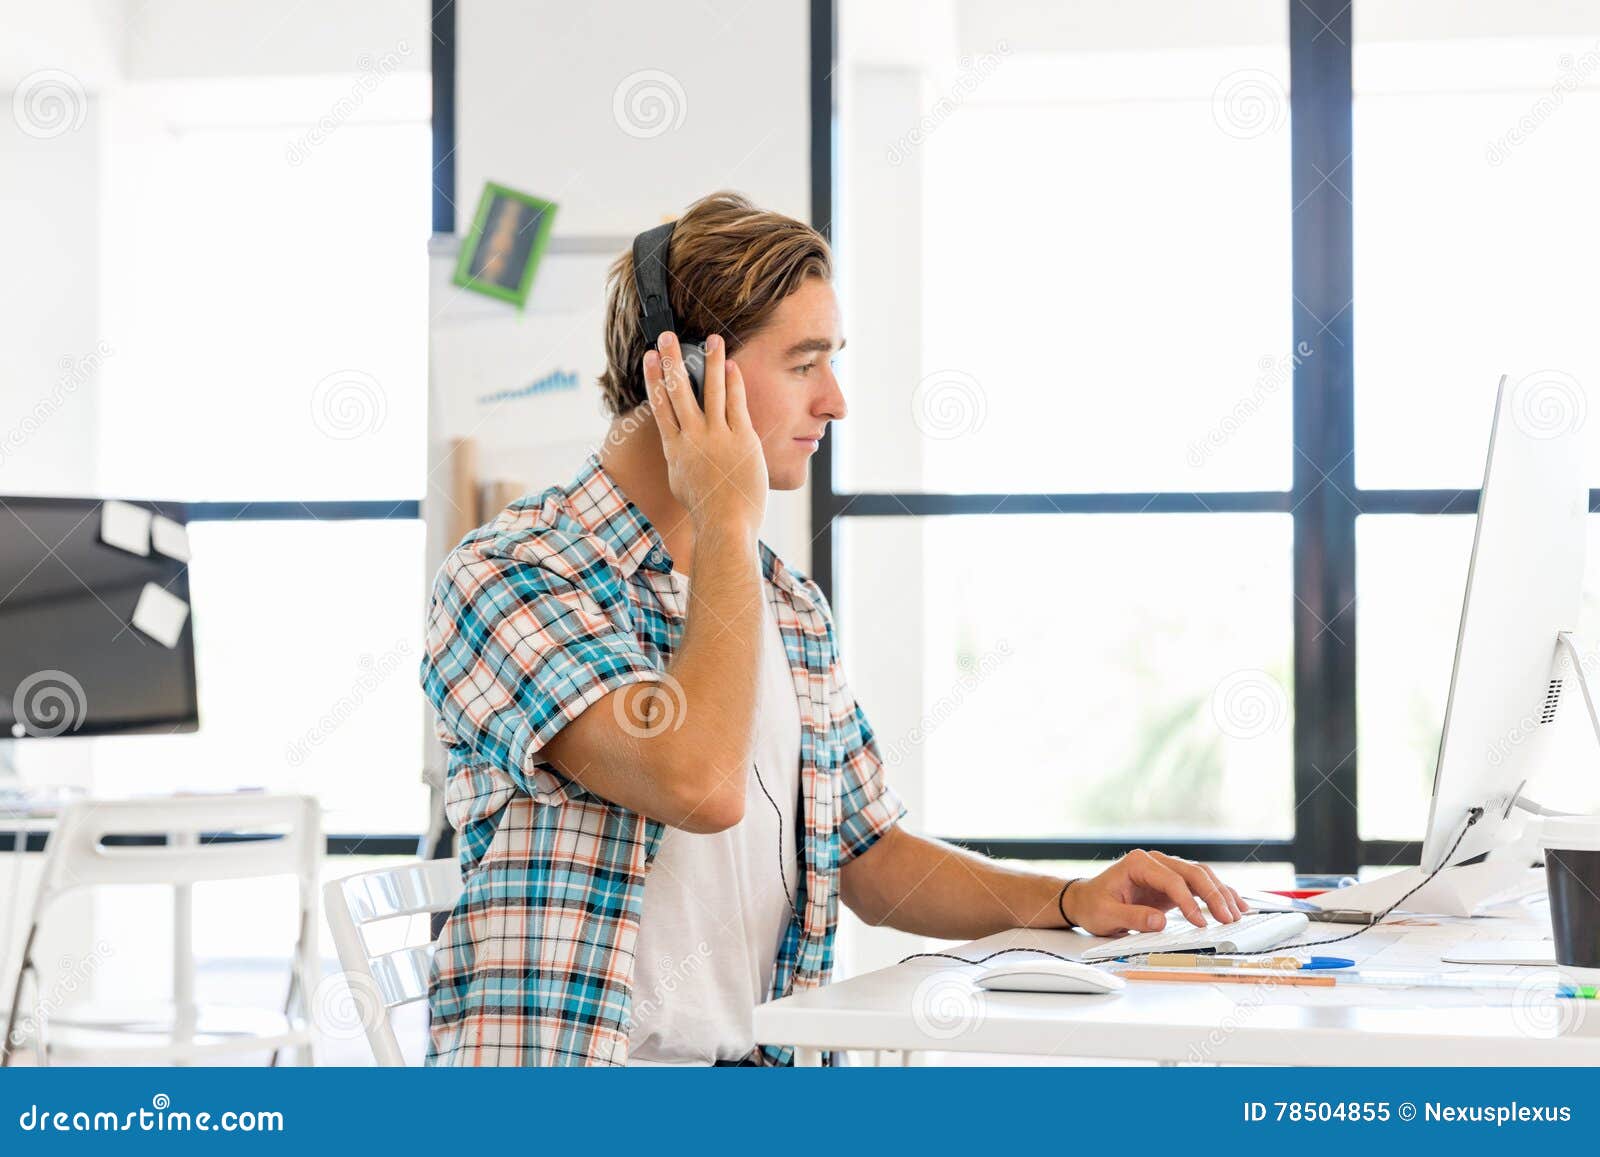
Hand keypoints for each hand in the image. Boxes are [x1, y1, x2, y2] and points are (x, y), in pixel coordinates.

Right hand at [644, 331, 767, 536]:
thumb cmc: (706, 510)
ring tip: (712, 338)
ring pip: (710, 391)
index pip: (660, 406)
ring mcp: (716, 437)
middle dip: (672, 361)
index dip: (653, 379)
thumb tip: (680, 447)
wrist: (725, 524)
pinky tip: (731, 365)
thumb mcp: (682, 483)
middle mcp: (692, 438)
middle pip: (678, 391)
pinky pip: (736, 404)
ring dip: (710, 361)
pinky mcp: (741, 439)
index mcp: (675, 449)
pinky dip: (733, 382)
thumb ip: (681, 459)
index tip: (649, 358)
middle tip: (667, 337)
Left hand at [1061, 850, 1248, 936]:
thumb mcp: (1106, 915)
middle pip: (1193, 873)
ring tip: (1236, 914)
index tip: (1200, 922)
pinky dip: (1218, 894)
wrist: (1086, 901)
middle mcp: (1155, 861)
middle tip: (1228, 919)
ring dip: (1221, 894)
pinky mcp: (1173, 883)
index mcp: (1138, 863)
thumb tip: (1160, 922)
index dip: (1188, 901)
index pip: (1171, 879)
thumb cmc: (1093, 906)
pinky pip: (1200, 886)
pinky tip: (1235, 905)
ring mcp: (1166, 870)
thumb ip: (1132, 918)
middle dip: (1213, 896)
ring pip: (1202, 876)